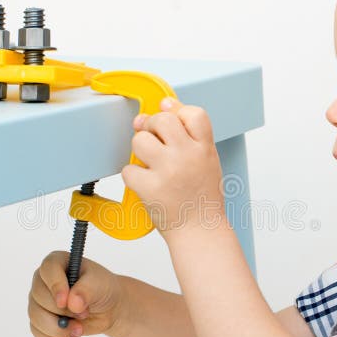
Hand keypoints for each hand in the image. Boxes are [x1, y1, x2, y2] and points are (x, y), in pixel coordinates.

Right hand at [28, 251, 125, 336]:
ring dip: (58, 328)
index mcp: (57, 262)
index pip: (48, 269)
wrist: (107, 308)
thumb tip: (72, 303)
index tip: (64, 302)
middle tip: (84, 313)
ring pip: (36, 316)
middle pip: (39, 296)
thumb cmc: (102, 288)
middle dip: (62, 311)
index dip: (55, 286)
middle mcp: (43, 280)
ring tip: (79, 330)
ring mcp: (39, 301)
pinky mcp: (40, 320)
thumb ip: (87, 290)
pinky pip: (37, 332)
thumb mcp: (100, 284)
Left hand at [122, 98, 226, 240]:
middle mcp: (188, 156)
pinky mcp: (150, 188)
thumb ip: (190, 135)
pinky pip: (128, 169)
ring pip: (140, 140)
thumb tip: (163, 104)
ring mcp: (168, 171)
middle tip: (152, 139)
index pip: (193, 113)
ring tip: (148, 162)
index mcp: (205, 148)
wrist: (200, 231)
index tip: (169, 117)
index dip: (177, 111)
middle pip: (162, 120)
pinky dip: (132, 176)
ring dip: (139, 149)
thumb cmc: (201, 197)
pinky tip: (144, 183)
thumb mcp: (207, 161)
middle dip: (151, 126)